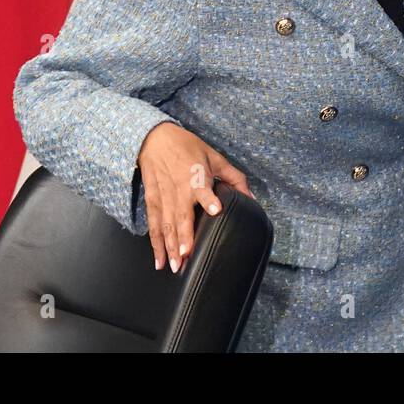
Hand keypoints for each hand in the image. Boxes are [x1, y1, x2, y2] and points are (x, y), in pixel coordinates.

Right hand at [137, 121, 255, 274]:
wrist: (155, 138)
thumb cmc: (187, 147)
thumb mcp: (215, 157)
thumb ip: (235, 179)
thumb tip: (252, 199)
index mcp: (196, 176)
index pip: (203, 189)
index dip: (208, 199)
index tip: (215, 210)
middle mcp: (179, 189)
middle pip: (180, 215)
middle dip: (183, 237)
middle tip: (187, 257)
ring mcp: (163, 196)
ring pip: (166, 225)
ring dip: (170, 246)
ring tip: (176, 265)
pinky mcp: (152, 201)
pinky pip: (153, 225)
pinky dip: (155, 244)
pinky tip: (160, 261)